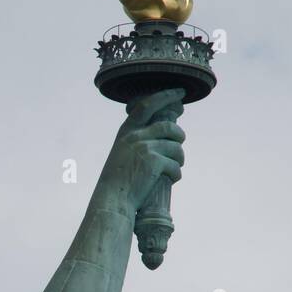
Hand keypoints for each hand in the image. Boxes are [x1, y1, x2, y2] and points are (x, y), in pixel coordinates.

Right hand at [102, 88, 185, 213]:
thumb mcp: (122, 154)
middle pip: (169, 127)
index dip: (165, 96)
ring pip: (176, 147)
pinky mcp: (155, 163)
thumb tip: (163, 137)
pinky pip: (176, 165)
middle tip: (179, 146)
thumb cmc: (118, 181)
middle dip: (179, 137)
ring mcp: (145, 148)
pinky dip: (176, 174)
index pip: (147, 105)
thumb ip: (137, 142)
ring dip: (179, 159)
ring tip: (174, 167)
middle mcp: (135, 136)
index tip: (179, 91)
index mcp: (126, 131)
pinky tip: (171, 179)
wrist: (112, 200)